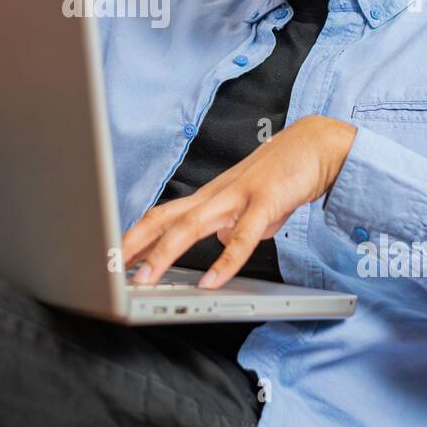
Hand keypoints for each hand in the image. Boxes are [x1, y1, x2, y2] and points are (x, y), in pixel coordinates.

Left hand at [121, 115, 357, 287]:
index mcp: (209, 197)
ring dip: (164, 254)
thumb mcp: (250, 207)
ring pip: (191, 226)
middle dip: (134, 244)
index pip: (161, 215)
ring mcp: (238, 197)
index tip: (113, 257)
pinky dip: (224, 262)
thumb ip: (233, 226)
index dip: (134, 235)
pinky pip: (242, 237)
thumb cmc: (282, 176)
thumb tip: (225, 245)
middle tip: (111, 269)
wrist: (316, 144)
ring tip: (146, 279)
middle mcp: (215, 195)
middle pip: (164, 218)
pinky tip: (211, 282)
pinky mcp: (265, 203)